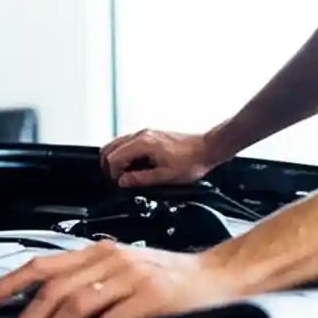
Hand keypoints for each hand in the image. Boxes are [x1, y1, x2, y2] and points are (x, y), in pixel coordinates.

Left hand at [0, 240, 245, 317]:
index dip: (9, 282)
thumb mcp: (124, 271)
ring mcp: (131, 277)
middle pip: (53, 287)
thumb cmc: (171, 277)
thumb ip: (90, 282)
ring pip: (76, 303)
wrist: (219, 275)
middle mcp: (111, 259)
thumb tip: (50, 306)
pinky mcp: (151, 297)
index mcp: (100, 251)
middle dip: (24, 316)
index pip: (44, 264)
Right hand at [99, 129, 221, 186]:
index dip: (112, 174)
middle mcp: (141, 134)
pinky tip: (135, 167)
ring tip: (126, 175)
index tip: (120, 185)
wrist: (208, 149)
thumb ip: (141, 179)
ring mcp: (146, 133)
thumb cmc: (191, 162)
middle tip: (118, 181)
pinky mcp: (151, 135)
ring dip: (116, 159)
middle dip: (109, 165)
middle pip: (110, 147)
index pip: (113, 157)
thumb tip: (122, 182)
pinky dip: (124, 154)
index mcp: (143, 143)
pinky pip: (128, 143)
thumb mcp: (165, 176)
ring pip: (118, 144)